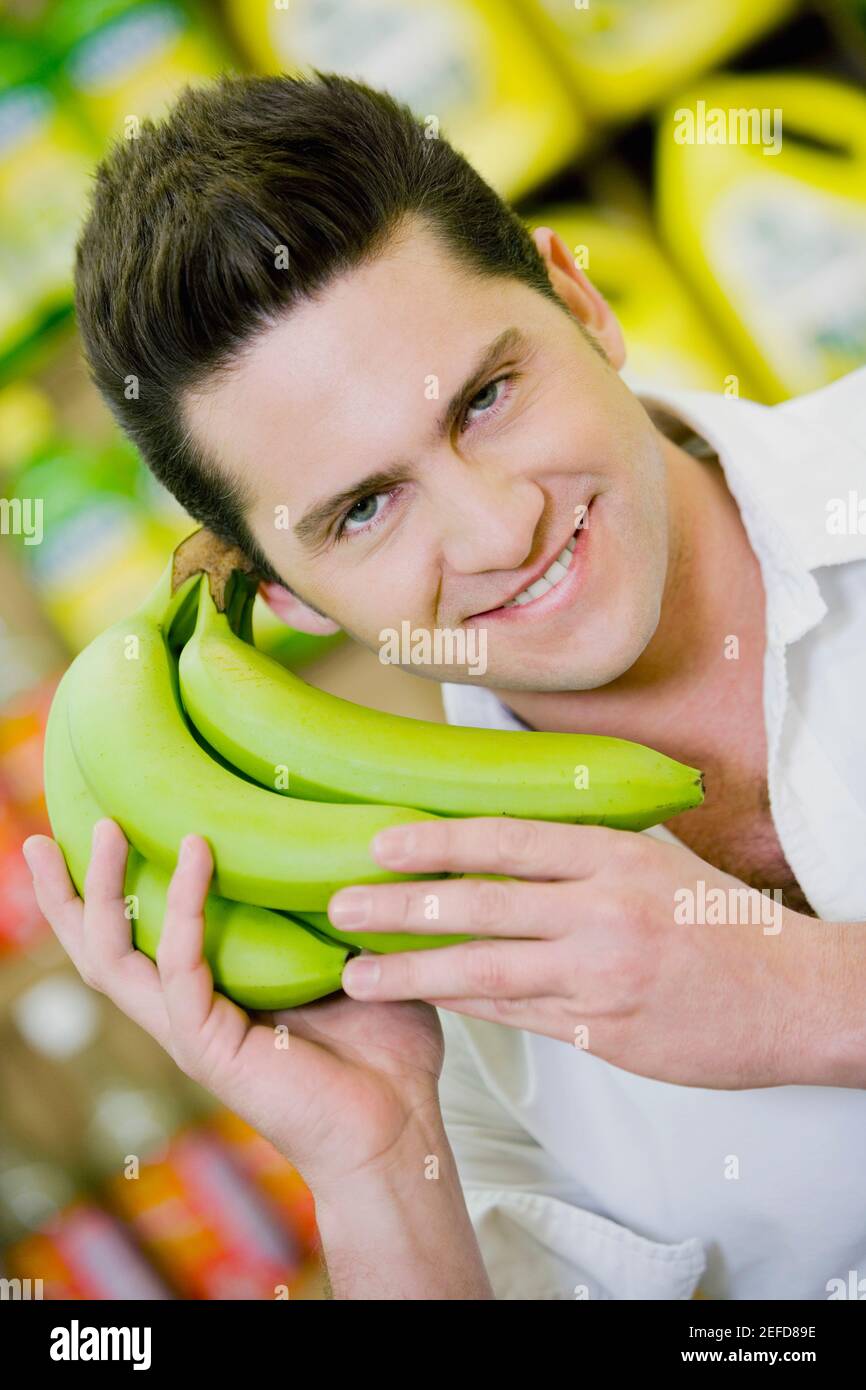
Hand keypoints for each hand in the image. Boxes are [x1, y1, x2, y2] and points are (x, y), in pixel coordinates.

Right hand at [22, 820, 443, 1193]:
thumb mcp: (350, 959)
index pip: (138, 939)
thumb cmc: (382, 1049)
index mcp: (209, 995)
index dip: (105, 891)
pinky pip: (181, 965)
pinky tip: (199, 852)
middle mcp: (185, 1011)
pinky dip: (186, 905)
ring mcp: (190, 1031)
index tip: (89, 827)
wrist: (399, 1128)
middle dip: (66, 892)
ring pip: (113, 957)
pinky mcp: (208, 1046)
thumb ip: (330, 913)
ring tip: (104, 826)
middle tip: (40, 835)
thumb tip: (346, 841)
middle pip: (98, 949)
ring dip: (99, 890)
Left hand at [331, 818, 865, 1090]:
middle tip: (341, 904)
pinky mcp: (602, 1032)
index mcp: (614, 857)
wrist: (793, 996)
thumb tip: (501, 837)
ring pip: (486, 971)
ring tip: (357, 974)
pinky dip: (465, 1006)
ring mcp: (600, 977)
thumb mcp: (657, 860)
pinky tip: (424, 999)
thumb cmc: (721, 922)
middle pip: (482, 905)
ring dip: (413, 972)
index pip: (507, 840)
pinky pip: (516, 1017)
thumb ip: (583, 850)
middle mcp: (602, 912)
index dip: (438, 842)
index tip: (381, 842)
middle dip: (402, 907)